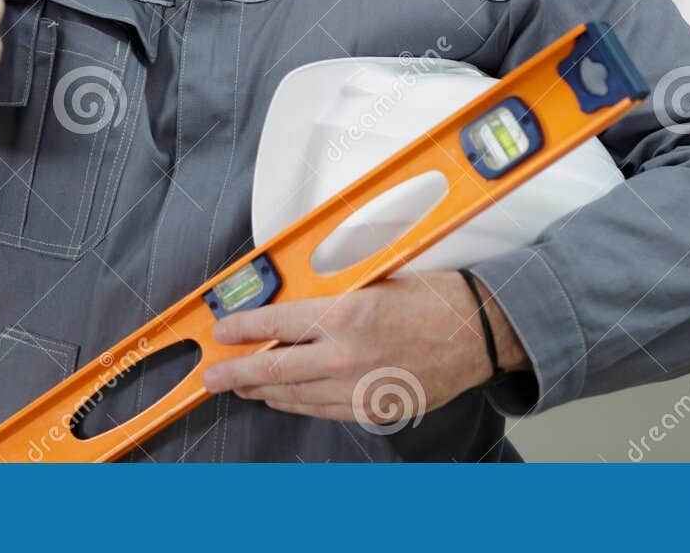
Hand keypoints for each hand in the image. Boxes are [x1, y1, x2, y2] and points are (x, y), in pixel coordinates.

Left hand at [201, 271, 526, 427]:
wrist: (478, 334)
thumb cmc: (431, 298)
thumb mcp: (373, 281)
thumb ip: (329, 295)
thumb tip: (287, 303)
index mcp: (346, 314)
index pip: (276, 323)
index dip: (241, 329)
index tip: (220, 332)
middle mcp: (347, 356)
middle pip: (274, 369)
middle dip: (235, 373)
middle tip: (212, 376)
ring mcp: (359, 388)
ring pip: (294, 394)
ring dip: (262, 390)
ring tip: (240, 386)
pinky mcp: (372, 409)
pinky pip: (321, 408)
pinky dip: (296, 402)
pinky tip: (282, 398)